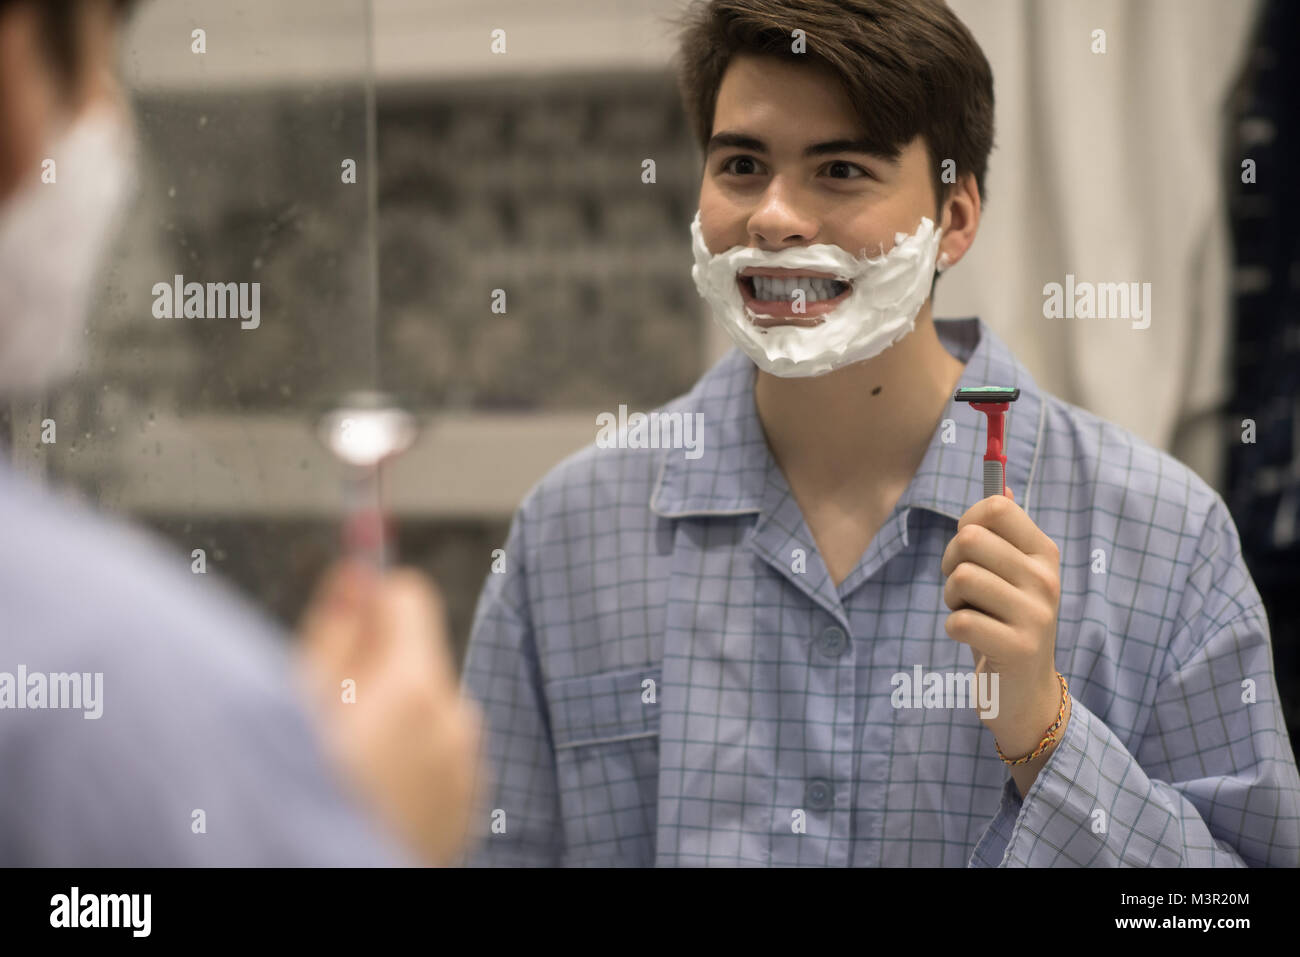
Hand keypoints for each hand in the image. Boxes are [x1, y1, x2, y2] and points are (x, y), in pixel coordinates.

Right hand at [295, 561, 483, 865]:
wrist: (330, 891)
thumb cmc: (307, 805)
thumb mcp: (298, 711)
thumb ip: (333, 635)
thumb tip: (355, 572)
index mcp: (415, 687)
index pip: (407, 596)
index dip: (367, 606)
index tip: (338, 628)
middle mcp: (456, 721)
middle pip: (415, 660)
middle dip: (373, 676)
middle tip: (326, 724)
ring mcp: (467, 769)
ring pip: (427, 715)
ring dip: (392, 725)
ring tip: (346, 774)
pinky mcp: (468, 809)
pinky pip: (438, 762)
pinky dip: (410, 768)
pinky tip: (372, 801)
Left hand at [940, 488, 1066, 785]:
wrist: (1025, 692)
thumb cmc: (1006, 623)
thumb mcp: (1013, 576)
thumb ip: (1005, 536)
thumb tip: (1002, 488)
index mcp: (1043, 553)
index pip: (996, 507)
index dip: (967, 522)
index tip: (968, 550)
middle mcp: (1045, 578)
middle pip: (969, 540)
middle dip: (950, 563)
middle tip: (963, 589)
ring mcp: (1035, 614)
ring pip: (961, 578)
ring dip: (952, 598)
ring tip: (971, 613)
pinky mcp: (1017, 647)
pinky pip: (959, 620)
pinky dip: (954, 628)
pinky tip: (973, 638)